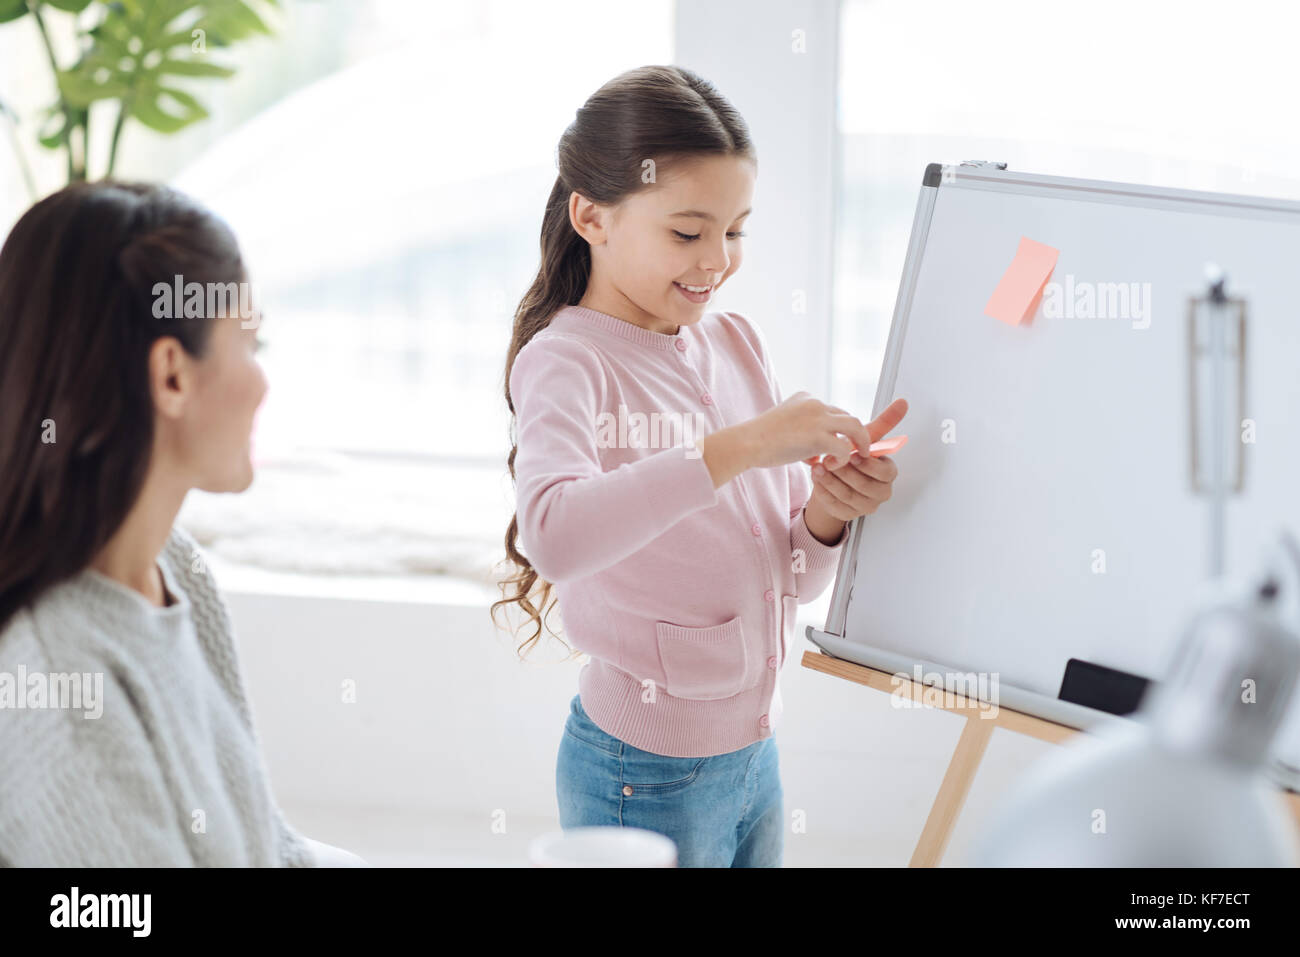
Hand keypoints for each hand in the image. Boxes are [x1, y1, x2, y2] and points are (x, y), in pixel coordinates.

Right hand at [741, 391, 877, 470]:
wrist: (745, 443)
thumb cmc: (759, 440)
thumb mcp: (783, 426)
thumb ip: (802, 433)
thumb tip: (813, 453)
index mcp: (806, 398)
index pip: (833, 411)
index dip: (836, 430)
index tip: (830, 447)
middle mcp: (815, 403)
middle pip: (847, 416)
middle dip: (853, 435)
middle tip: (853, 451)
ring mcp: (818, 418)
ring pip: (855, 426)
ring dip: (860, 442)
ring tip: (859, 456)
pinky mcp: (818, 436)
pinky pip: (844, 448)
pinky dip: (843, 458)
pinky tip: (831, 466)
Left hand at [804, 398, 907, 522]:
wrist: (835, 478)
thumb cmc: (852, 457)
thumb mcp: (864, 439)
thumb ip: (884, 422)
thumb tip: (903, 401)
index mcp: (888, 473)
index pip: (884, 472)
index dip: (866, 464)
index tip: (850, 453)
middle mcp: (881, 492)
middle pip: (864, 485)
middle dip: (845, 471)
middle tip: (829, 459)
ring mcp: (865, 507)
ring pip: (848, 495)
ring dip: (830, 480)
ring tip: (818, 466)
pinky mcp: (847, 515)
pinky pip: (835, 506)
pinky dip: (823, 491)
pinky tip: (816, 478)